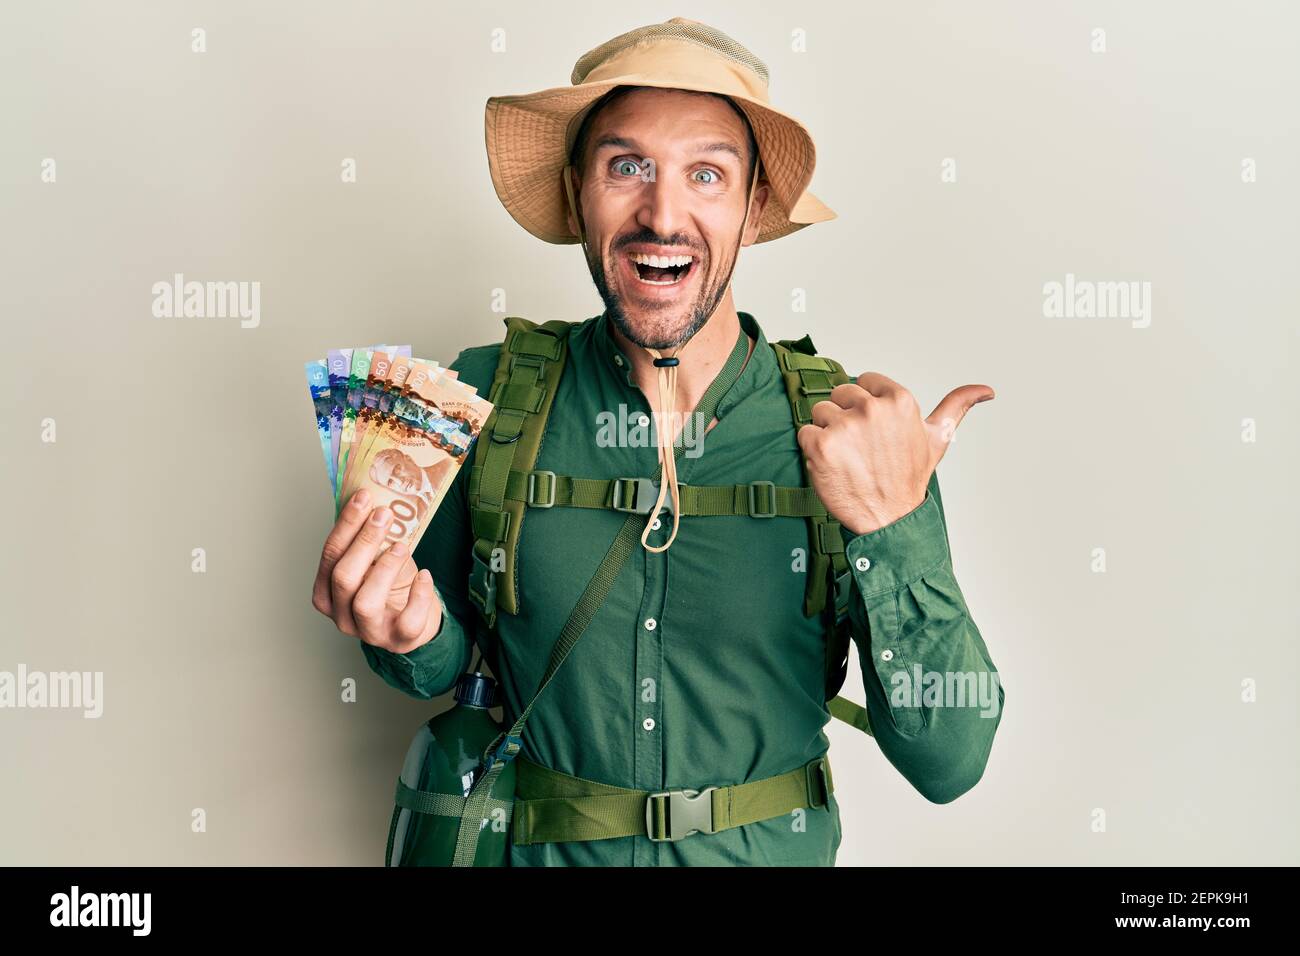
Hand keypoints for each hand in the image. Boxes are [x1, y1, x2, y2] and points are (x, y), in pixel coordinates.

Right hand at [311, 489, 442, 651]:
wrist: (416, 621)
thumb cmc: (391, 587)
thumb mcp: (374, 561)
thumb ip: (368, 539)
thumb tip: (373, 500)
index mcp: (328, 594)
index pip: (330, 556)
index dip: (346, 525)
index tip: (363, 498)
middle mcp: (342, 616)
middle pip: (343, 577)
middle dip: (364, 541)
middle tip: (383, 514)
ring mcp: (369, 632)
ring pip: (366, 602)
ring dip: (385, 568)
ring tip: (402, 544)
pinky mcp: (399, 640)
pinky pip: (407, 621)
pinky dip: (418, 595)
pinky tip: (425, 575)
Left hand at [797, 373, 993, 535]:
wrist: (890, 519)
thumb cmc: (910, 478)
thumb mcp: (939, 438)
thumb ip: (957, 407)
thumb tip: (987, 390)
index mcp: (900, 400)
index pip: (864, 381)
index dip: (865, 405)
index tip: (874, 431)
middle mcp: (872, 409)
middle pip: (839, 394)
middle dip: (845, 418)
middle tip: (861, 448)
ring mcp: (845, 426)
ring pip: (820, 412)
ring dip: (827, 433)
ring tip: (848, 457)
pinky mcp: (821, 444)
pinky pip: (804, 432)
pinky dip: (812, 449)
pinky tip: (833, 466)